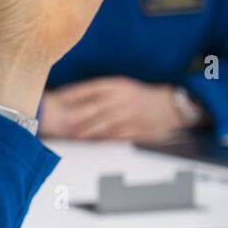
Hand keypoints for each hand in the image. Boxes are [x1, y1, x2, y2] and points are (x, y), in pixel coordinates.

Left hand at [39, 77, 185, 140]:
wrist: (170, 106)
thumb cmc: (138, 96)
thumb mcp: (121, 86)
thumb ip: (98, 92)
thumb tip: (70, 98)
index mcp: (117, 85)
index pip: (90, 88)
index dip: (72, 94)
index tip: (58, 99)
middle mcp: (123, 98)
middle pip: (95, 107)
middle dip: (78, 115)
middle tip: (62, 122)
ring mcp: (130, 114)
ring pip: (105, 124)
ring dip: (88, 131)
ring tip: (74, 136)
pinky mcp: (137, 129)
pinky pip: (117, 135)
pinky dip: (104, 140)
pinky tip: (93, 143)